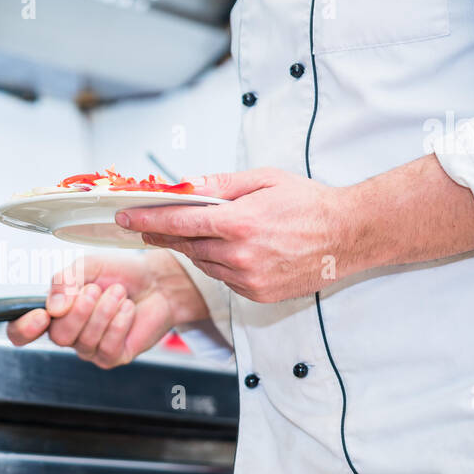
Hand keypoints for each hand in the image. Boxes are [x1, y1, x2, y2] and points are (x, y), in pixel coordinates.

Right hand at [6, 250, 207, 367]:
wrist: (157, 281)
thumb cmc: (119, 273)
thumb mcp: (87, 266)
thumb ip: (64, 281)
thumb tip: (52, 307)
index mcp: (53, 311)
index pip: (21, 331)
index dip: (24, 328)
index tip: (42, 315)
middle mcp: (68, 333)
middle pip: (58, 336)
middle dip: (80, 311)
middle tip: (96, 289)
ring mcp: (89, 348)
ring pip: (84, 342)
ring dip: (104, 312)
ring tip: (119, 293)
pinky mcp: (112, 357)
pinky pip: (107, 348)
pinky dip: (119, 323)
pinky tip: (127, 309)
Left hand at [117, 168, 358, 303]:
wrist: (349, 236)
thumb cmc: (309, 202)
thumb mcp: (264, 180)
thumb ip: (221, 185)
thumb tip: (186, 187)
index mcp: (238, 223)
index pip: (178, 223)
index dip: (146, 220)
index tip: (124, 217)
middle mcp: (239, 255)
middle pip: (186, 246)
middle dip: (163, 235)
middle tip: (145, 225)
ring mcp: (248, 279)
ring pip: (203, 264)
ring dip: (194, 249)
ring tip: (198, 233)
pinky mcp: (256, 294)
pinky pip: (224, 279)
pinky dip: (219, 264)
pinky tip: (229, 250)